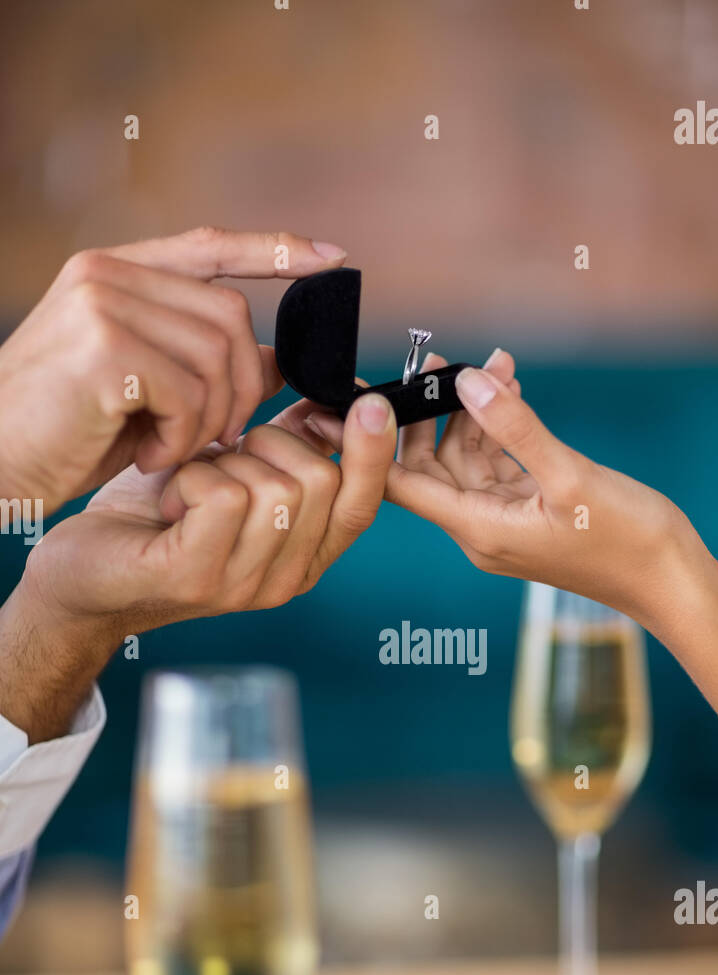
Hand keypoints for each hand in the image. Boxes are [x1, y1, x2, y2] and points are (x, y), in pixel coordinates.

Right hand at [0, 226, 348, 514]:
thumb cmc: (62, 433)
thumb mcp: (147, 392)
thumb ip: (204, 364)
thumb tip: (286, 361)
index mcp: (115, 273)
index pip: (210, 246)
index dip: (275, 250)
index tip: (332, 259)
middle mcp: (108, 274)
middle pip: (231, 317)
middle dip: (243, 388)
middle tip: (218, 438)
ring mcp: (104, 304)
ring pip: (217, 358)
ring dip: (209, 421)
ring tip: (170, 451)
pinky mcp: (105, 348)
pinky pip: (189, 394)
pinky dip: (183, 439)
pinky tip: (148, 456)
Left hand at [2, 392, 394, 732]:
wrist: (80, 571)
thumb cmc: (153, 518)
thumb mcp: (232, 470)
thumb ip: (286, 438)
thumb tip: (329, 385)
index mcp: (303, 556)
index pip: (364, 505)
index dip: (374, 451)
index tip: (367, 401)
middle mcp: (284, 579)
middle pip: (322, 481)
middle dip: (273, 441)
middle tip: (225, 453)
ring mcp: (243, 585)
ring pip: (277, 486)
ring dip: (225, 460)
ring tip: (191, 480)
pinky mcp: (198, 576)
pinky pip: (226, 495)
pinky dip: (192, 475)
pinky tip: (170, 497)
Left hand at [381, 350, 706, 636]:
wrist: (670, 580)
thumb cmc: (626, 539)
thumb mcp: (570, 476)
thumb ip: (516, 428)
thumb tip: (468, 381)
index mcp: (479, 529)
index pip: (403, 485)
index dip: (380, 441)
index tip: (380, 393)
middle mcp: (482, 528)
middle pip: (432, 466)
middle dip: (435, 411)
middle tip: (443, 361)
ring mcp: (506, 520)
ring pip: (469, 459)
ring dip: (477, 412)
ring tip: (496, 363)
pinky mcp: (531, 511)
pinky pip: (501, 464)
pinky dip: (503, 428)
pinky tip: (512, 390)